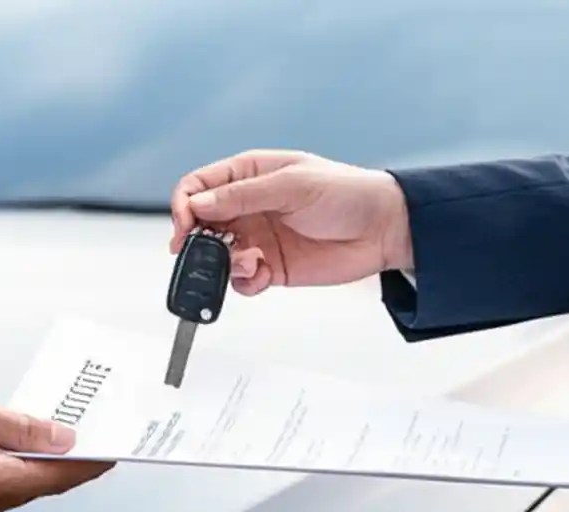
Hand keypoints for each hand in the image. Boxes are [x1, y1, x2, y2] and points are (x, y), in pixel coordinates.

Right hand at [0, 387, 111, 511]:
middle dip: (64, 464)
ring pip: (11, 492)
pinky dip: (4, 474)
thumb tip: (63, 438)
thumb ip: (19, 425)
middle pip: (35, 487)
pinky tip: (11, 450)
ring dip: (32, 467)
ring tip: (53, 438)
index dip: (87, 464)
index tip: (114, 451)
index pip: (54, 477)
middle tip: (91, 439)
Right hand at [169, 150, 412, 295]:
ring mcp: (257, 237)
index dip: (185, 204)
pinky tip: (259, 273)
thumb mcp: (292, 185)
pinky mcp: (270, 266)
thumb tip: (198, 203)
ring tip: (245, 261)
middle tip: (198, 251)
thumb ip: (243, 195)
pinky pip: (240, 279)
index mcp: (249, 174)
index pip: (198, 185)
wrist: (383, 230)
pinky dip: (242, 281)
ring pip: (215, 254)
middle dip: (195, 239)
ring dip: (221, 262)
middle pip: (200, 222)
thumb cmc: (347, 194)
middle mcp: (248, 206)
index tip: (186, 224)